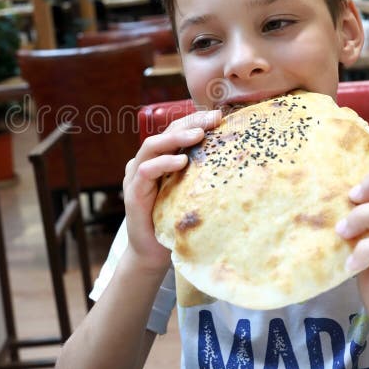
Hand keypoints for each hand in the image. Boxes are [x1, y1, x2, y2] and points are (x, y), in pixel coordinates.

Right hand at [122, 110, 221, 274]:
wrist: (152, 253)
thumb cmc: (174, 220)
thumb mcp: (190, 191)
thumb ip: (201, 173)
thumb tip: (235, 156)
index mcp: (159, 158)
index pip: (176, 130)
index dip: (196, 120)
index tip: (219, 115)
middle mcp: (145, 162)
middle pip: (165, 132)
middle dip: (190, 123)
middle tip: (213, 118)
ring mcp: (136, 176)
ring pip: (152, 146)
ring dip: (176, 138)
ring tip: (199, 135)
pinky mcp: (133, 193)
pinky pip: (146, 171)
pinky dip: (163, 164)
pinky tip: (181, 162)